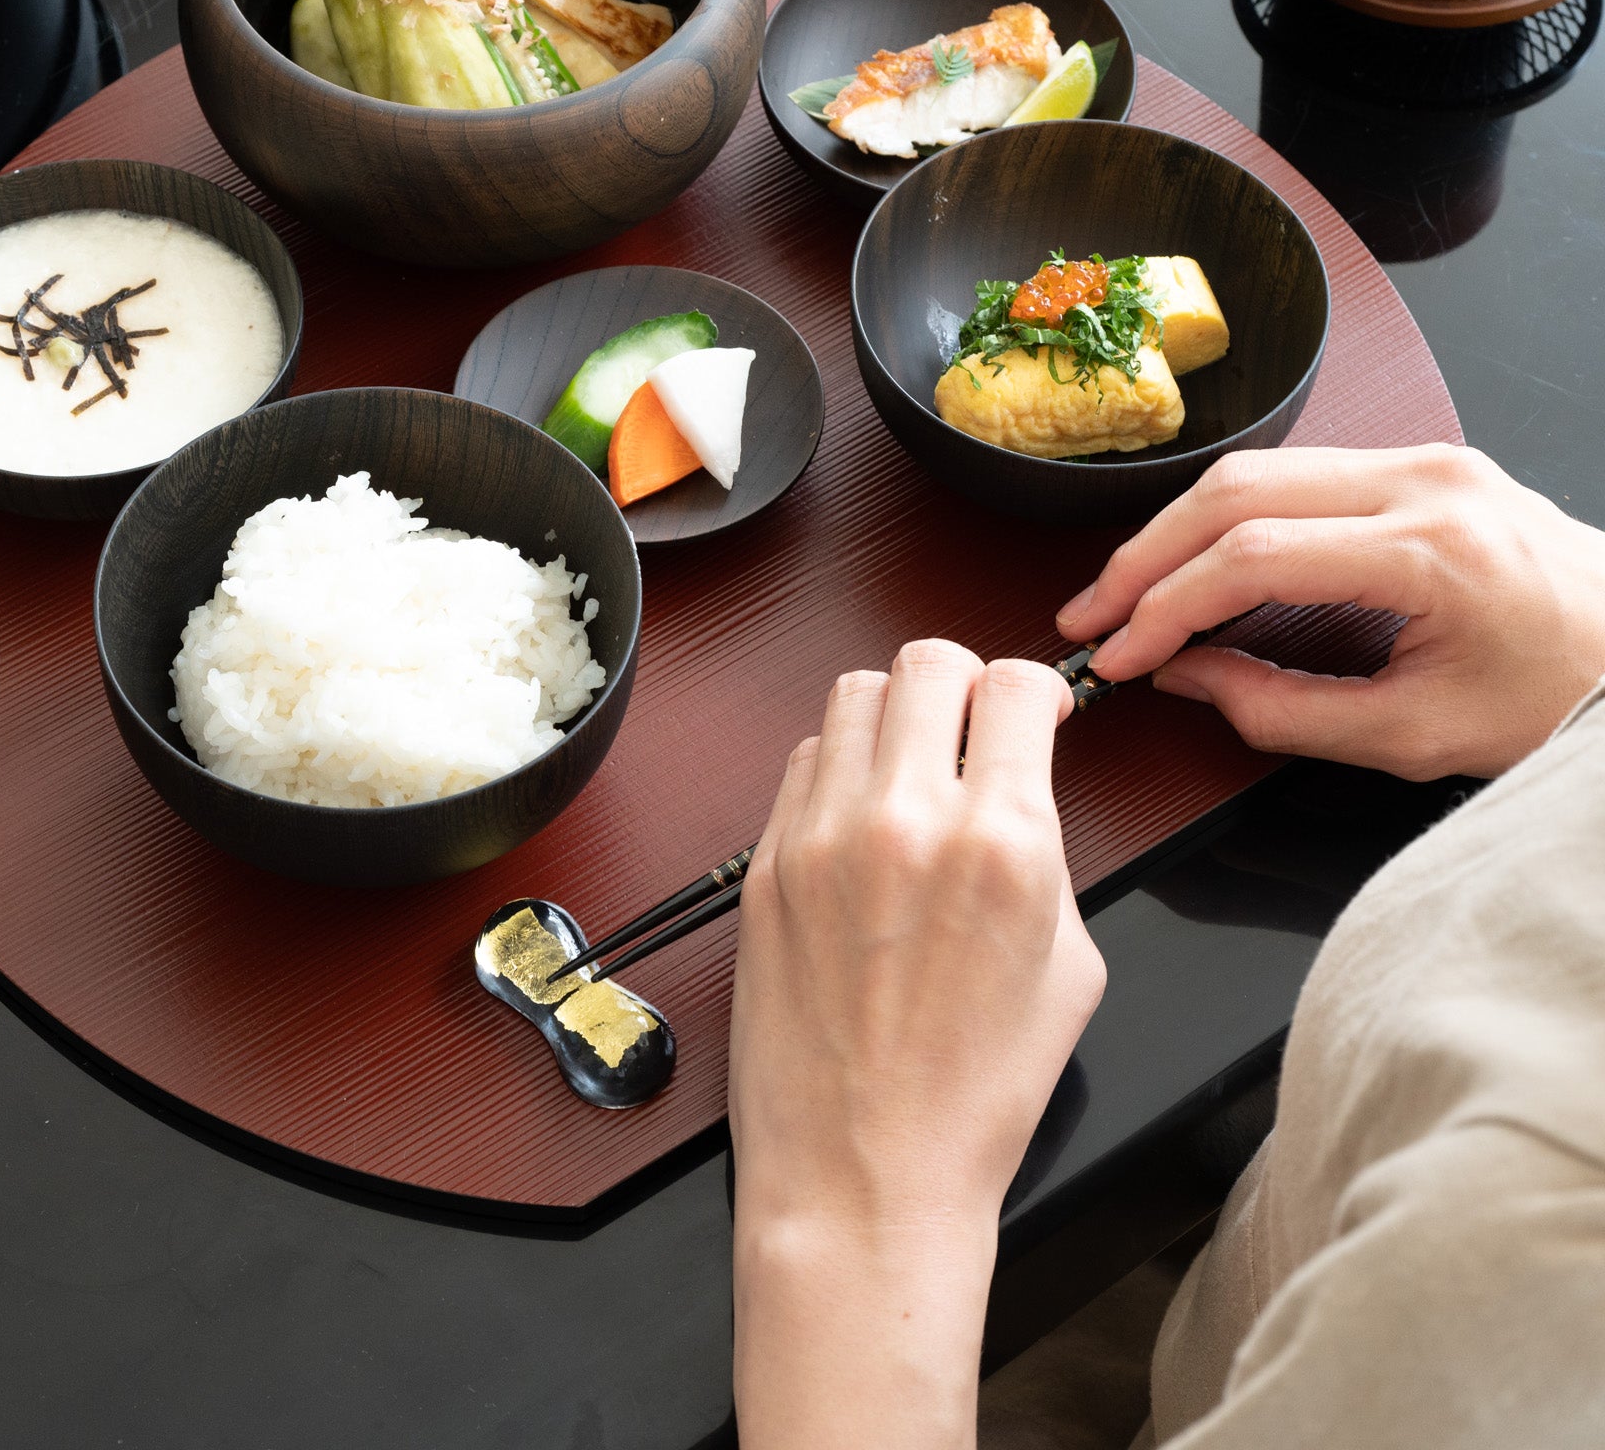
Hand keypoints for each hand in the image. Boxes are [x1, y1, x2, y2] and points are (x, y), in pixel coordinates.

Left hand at [729, 643, 1104, 1449]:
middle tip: (971, 725)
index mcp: (1001, 842)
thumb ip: (1046, 852)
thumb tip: (1021, 788)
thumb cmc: (972, 1096)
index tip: (1034, 712)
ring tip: (910, 767)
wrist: (864, 1172)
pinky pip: (801, 762)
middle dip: (963, 682)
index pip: (1017, 685)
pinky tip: (857, 818)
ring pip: (851, 695)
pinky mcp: (765, 860)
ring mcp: (823, 834)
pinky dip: (836, 768)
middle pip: (926, 662)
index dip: (1036, 690)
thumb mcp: (1069, 968)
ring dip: (893, 716)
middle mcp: (905, 818)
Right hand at [1060, 444, 1604, 780]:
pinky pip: (1296, 472)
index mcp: (1433, 549)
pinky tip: (1196, 564)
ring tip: (1127, 592)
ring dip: (1177, 530)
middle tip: (1091, 614)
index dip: (1165, 605)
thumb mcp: (1418, 736)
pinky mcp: (1423, 462)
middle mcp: (1427, 480)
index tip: (1118, 652)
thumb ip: (1284, 712)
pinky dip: (1228, 518)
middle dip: (1146, 557)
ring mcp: (1426, 458)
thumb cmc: (1561, 699)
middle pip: (1236, 491)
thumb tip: (1184, 675)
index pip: (1253, 554)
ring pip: (1256, 469)